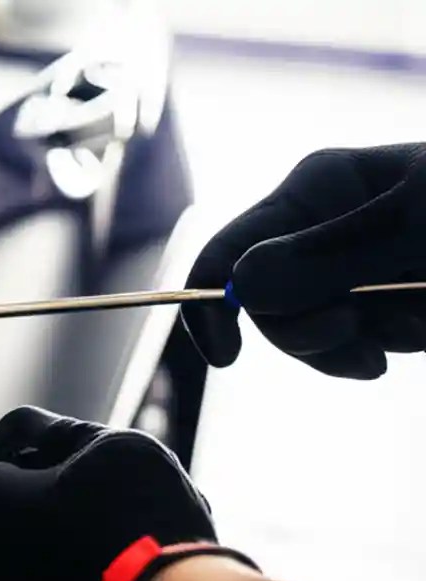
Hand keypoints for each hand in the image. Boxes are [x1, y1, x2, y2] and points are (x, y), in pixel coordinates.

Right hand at [183, 143, 425, 378]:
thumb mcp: (415, 222)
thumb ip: (330, 257)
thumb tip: (242, 287)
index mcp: (316, 189)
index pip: (229, 251)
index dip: (210, 304)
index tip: (224, 356)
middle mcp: (326, 227)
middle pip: (269, 305)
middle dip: (311, 331)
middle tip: (361, 336)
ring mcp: (358, 265)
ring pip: (319, 331)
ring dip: (369, 339)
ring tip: (421, 323)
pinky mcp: (391, 297)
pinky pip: (365, 341)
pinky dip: (397, 342)